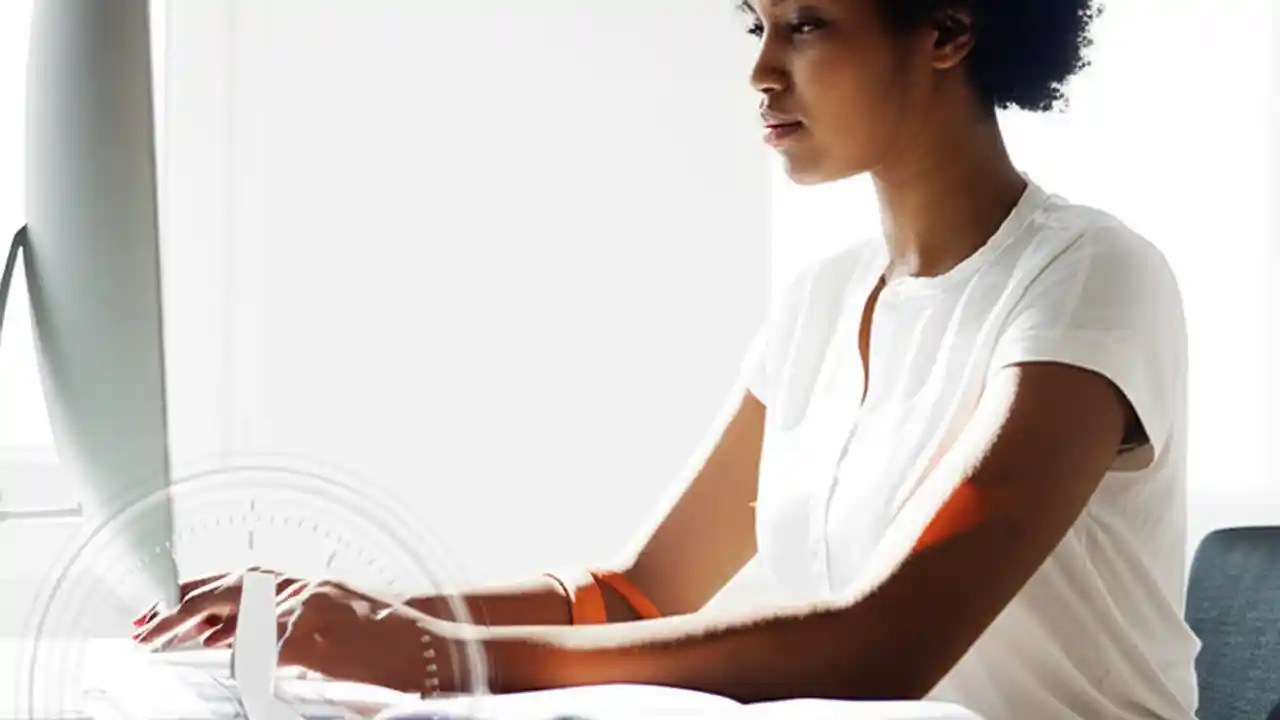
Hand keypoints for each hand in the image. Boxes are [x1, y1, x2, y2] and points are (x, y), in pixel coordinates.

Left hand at [134, 571, 467, 693]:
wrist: (438, 650)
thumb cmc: (396, 648)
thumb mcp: (340, 628)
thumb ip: (288, 633)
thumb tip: (232, 645)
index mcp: (313, 587)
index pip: (244, 582)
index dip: (199, 592)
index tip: (163, 606)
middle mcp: (308, 592)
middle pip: (230, 589)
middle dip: (180, 606)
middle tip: (143, 625)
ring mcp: (309, 614)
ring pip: (235, 615)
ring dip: (189, 623)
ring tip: (153, 635)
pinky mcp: (312, 641)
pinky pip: (259, 649)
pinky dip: (234, 652)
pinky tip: (209, 651)